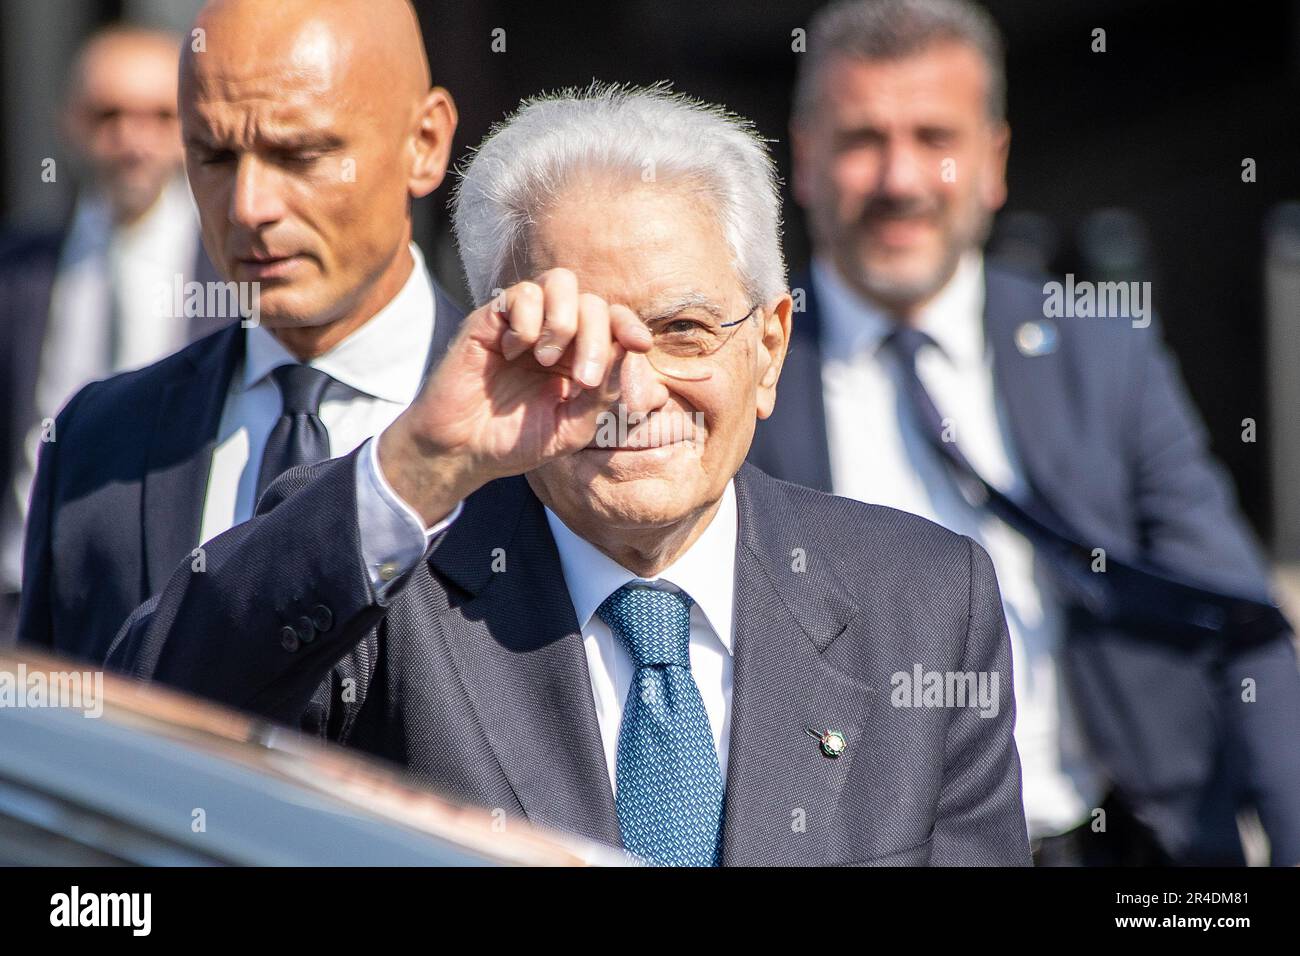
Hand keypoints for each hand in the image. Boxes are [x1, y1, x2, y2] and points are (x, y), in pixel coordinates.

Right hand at [378, 268, 651, 524]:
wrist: (463, 451)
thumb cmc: (517, 441)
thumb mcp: (573, 426)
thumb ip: (604, 391)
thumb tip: (630, 352)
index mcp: (579, 355)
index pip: (614, 321)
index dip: (630, 326)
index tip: (641, 345)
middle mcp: (554, 333)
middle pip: (593, 302)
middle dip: (597, 338)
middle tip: (583, 380)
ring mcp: (522, 323)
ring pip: (560, 282)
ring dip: (564, 319)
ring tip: (548, 360)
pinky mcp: (490, 319)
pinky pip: (521, 294)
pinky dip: (527, 321)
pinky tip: (514, 350)